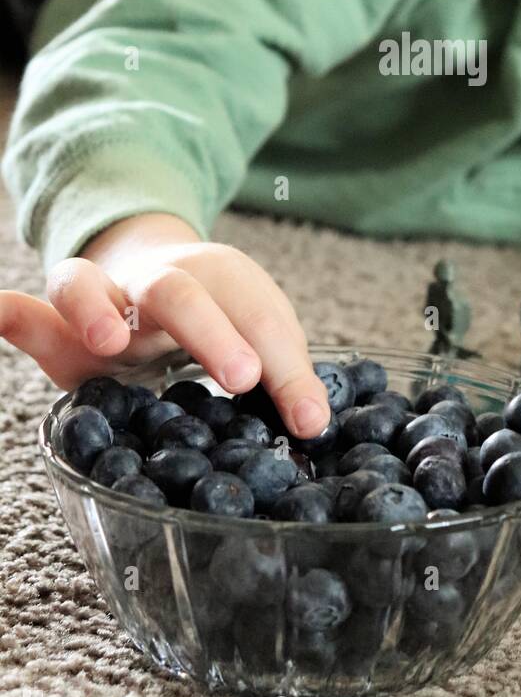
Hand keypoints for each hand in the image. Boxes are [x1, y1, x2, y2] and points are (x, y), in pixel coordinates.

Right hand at [0, 213, 329, 439]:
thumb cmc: (219, 311)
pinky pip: (32, 311)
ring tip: (108, 342)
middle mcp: (157, 283)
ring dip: (96, 306)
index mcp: (220, 281)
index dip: (286, 365)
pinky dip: (12, 312)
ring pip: (86, 283)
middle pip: (178, 292)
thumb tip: (314, 427)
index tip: (306, 415)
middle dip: (210, 330)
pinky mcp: (59, 323)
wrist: (154, 270)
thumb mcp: (259, 333)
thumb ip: (283, 375)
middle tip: (241, 377)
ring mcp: (103, 297)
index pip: (257, 317)